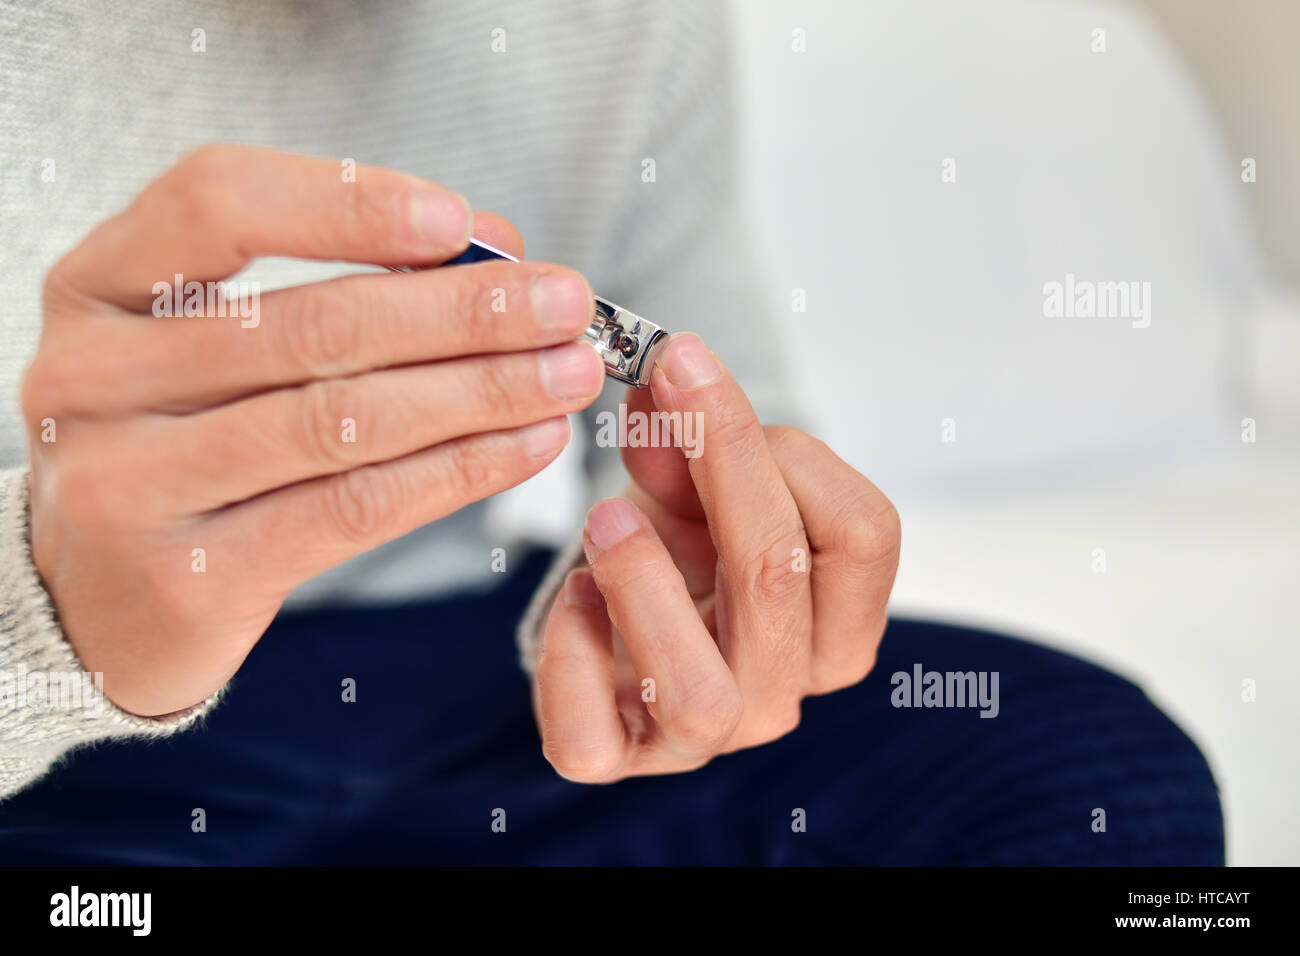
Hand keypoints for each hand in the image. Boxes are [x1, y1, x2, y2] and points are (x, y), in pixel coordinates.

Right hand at [23, 145, 604, 715]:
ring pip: (342, 421)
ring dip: (479, 393)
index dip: (349, 204)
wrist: (103, 596)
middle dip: (462, 312)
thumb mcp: (223, 344)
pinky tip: (526, 446)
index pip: (217, 203)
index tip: (462, 222)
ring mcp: (129, 482)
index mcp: (98, 284)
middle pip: (310, 324)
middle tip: (566, 306)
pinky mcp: (190, 576)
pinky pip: (354, 509)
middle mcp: (94, 376)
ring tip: (567, 375)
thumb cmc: (185, 439)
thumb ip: (339, 283)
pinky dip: (457, 472)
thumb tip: (491, 248)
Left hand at [533, 333, 900, 780]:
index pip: (862, 535)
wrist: (621, 613)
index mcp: (835, 620)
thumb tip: (660, 385)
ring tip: (605, 519)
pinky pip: (593, 740)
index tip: (694, 366)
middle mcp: (782, 686)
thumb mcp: (693, 483)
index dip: (784, 445)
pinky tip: (573, 595)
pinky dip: (571, 662)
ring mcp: (703, 733)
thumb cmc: (680, 546)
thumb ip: (684, 441)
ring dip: (645, 586)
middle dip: (719, 467)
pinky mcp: (617, 753)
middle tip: (659, 394)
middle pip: (779, 579)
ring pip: (699, 691)